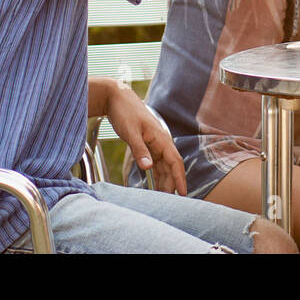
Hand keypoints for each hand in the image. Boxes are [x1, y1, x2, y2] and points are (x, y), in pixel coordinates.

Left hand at [105, 81, 187, 195]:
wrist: (117, 98)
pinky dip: (157, 174)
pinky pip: (156, 162)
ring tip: (164, 197)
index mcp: (161, 138)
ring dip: (165, 180)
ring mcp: (155, 143)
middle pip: (171, 166)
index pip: (175, 161)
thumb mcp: (130, 132)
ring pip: (164, 165)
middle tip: (169, 202)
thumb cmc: (125, 113)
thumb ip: (139, 150)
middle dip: (171, 183)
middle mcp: (161, 141)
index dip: (179, 177)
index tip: (182, 193)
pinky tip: (156, 184)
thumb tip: (148, 167)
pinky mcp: (147, 144)